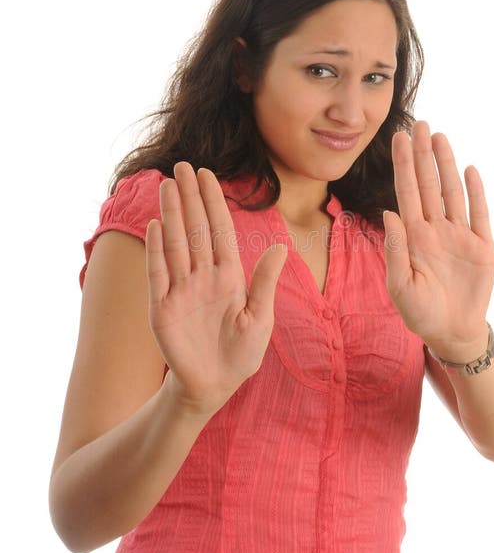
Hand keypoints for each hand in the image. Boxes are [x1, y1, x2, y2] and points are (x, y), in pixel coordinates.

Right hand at [145, 163, 287, 415]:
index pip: (220, 230)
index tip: (207, 175)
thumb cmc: (240, 354)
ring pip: (176, 244)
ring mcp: (181, 289)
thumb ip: (264, 282)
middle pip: (195, 229)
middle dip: (190, 198)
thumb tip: (278, 246)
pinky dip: (157, 250)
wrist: (213, 386)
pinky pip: (159, 273)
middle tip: (182, 166)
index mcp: (229, 275)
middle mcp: (203, 276)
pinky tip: (156, 225)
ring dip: (172, 215)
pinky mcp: (162, 307)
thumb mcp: (260, 318)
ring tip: (168, 185)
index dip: (213, 202)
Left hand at [383, 121, 493, 360]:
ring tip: (439, 136)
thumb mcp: (400, 286)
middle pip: (427, 184)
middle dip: (423, 154)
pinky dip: (476, 192)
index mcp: (413, 236)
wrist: (452, 332)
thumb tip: (388, 212)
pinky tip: (469, 169)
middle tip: (418, 124)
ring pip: (452, 192)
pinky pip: (479, 214)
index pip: (405, 193)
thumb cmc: (420, 313)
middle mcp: (435, 229)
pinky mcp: (482, 246)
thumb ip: (394, 250)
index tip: (397, 139)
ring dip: (446, 164)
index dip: (402, 166)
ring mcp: (459, 235)